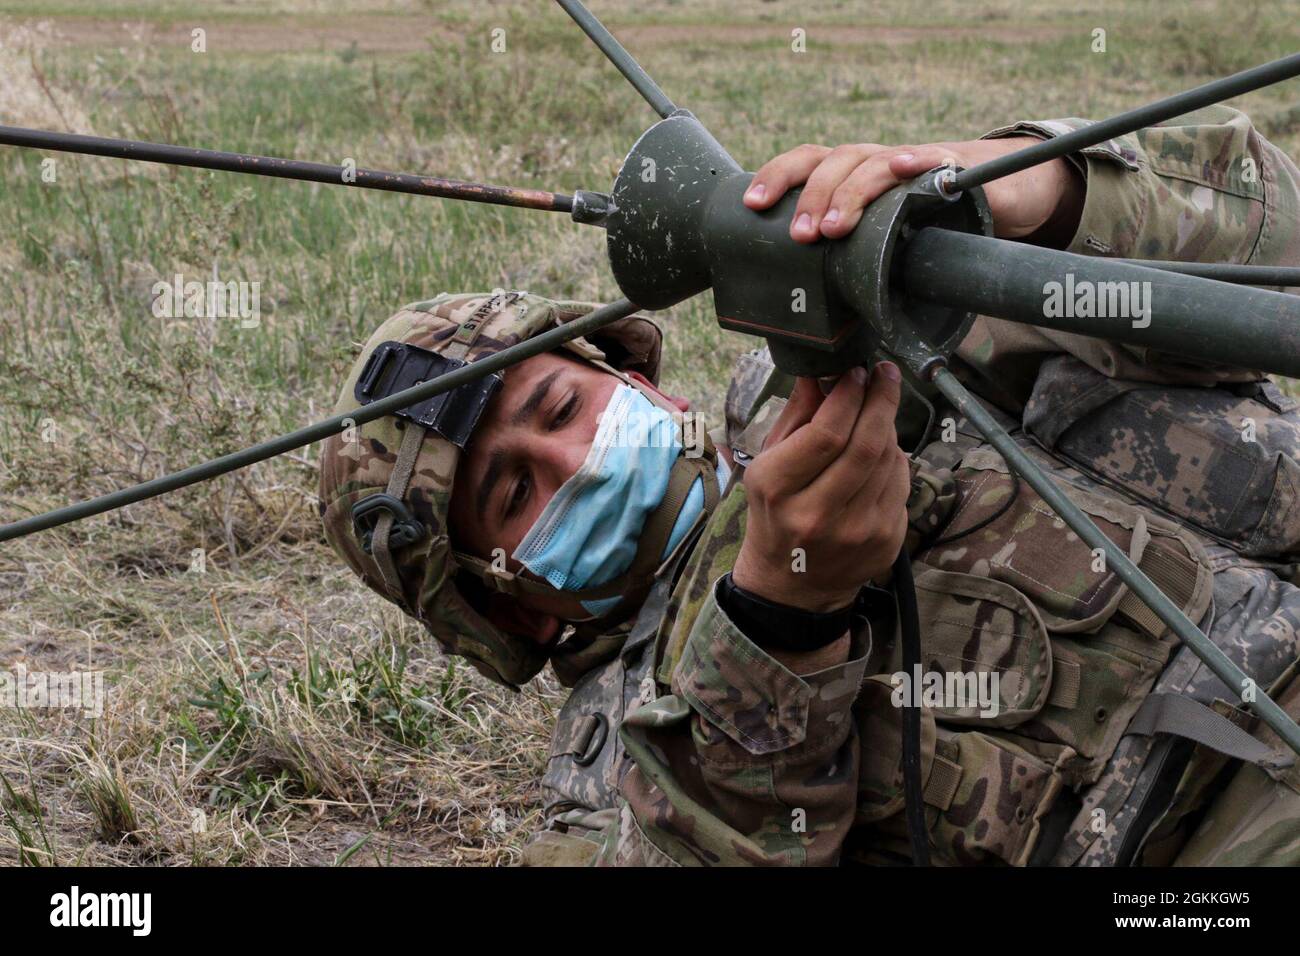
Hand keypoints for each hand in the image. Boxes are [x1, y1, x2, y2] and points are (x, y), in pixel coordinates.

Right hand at [732, 362, 911, 612]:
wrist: (792, 585)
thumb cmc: (776, 513)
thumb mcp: (768, 464)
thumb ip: (796, 417)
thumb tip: (820, 371)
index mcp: (778, 489)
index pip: (826, 433)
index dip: (849, 396)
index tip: (857, 371)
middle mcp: (818, 514)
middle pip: (866, 444)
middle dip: (881, 400)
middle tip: (885, 375)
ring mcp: (858, 532)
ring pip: (891, 460)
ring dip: (888, 429)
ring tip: (876, 416)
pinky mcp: (886, 542)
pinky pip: (902, 484)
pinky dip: (895, 461)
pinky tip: (880, 456)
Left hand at [743, 137, 1083, 245]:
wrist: (989, 193)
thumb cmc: (923, 227)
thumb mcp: (878, 250)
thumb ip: (851, 273)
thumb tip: (816, 331)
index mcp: (845, 178)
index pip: (804, 165)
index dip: (776, 178)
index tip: (752, 205)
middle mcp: (869, 163)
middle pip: (829, 160)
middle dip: (809, 196)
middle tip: (802, 236)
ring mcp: (905, 161)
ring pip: (870, 162)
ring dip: (850, 191)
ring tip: (836, 227)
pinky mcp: (946, 165)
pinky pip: (929, 158)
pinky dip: (916, 161)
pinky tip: (907, 169)